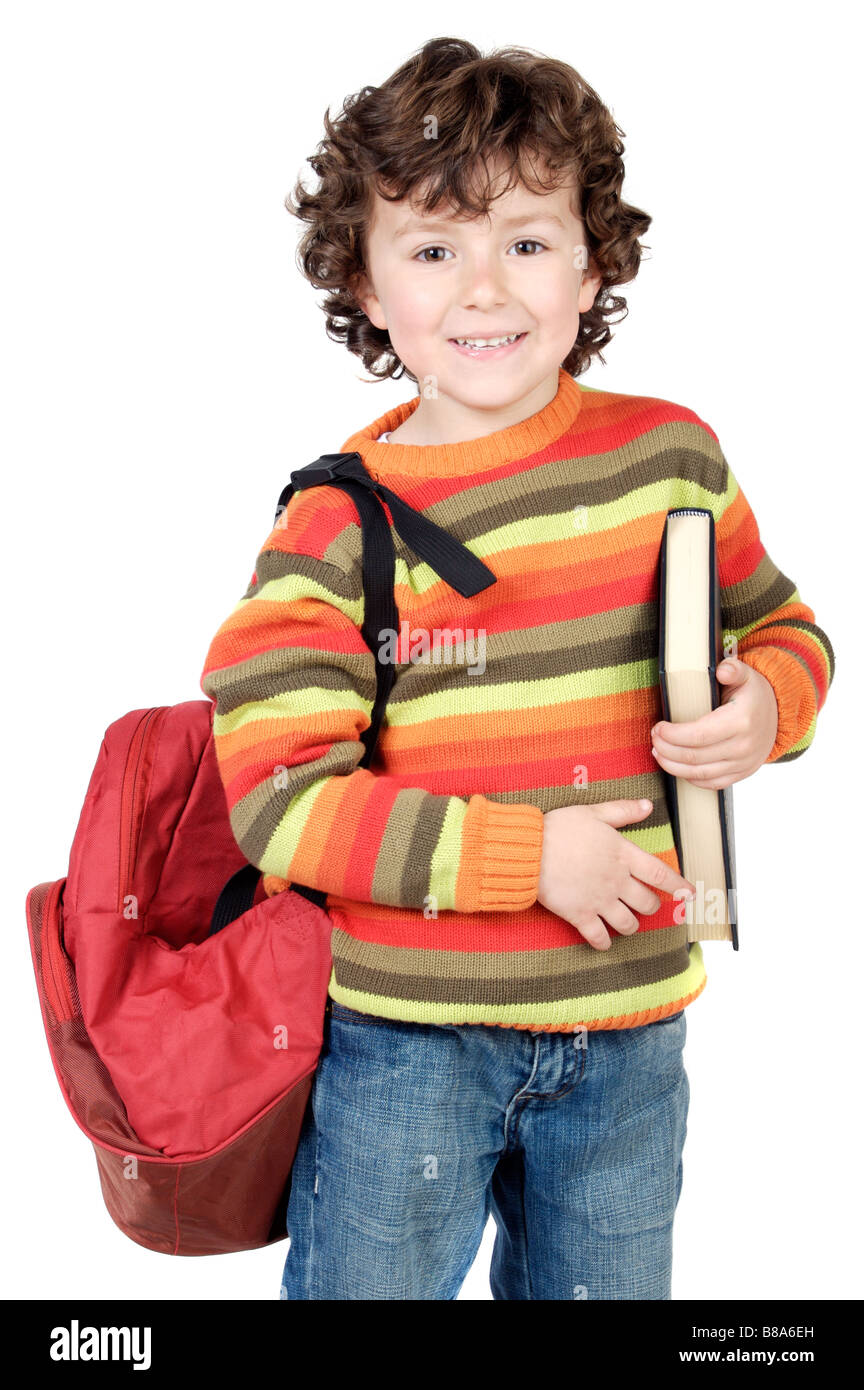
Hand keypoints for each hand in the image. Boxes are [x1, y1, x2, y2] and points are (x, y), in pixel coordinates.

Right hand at [536, 800, 696, 950]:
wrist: (529, 850)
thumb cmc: (559, 828)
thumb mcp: (592, 812)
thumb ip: (622, 811)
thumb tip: (648, 806)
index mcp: (623, 855)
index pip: (659, 873)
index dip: (678, 884)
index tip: (690, 893)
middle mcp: (616, 881)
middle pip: (647, 903)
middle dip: (651, 907)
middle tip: (647, 905)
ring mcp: (599, 900)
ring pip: (628, 923)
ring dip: (631, 926)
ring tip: (627, 924)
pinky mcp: (580, 915)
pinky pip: (598, 937)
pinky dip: (603, 942)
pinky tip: (604, 941)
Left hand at [650, 655, 778, 788]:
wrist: (778, 715)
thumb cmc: (754, 694)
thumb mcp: (746, 675)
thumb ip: (733, 669)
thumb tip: (722, 670)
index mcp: (741, 721)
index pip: (698, 735)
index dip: (672, 735)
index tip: (658, 727)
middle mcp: (743, 746)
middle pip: (694, 757)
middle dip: (667, 749)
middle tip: (654, 738)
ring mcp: (743, 763)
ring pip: (700, 774)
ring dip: (673, 766)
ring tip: (658, 753)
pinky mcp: (742, 773)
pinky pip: (712, 784)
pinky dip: (691, 779)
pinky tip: (677, 767)